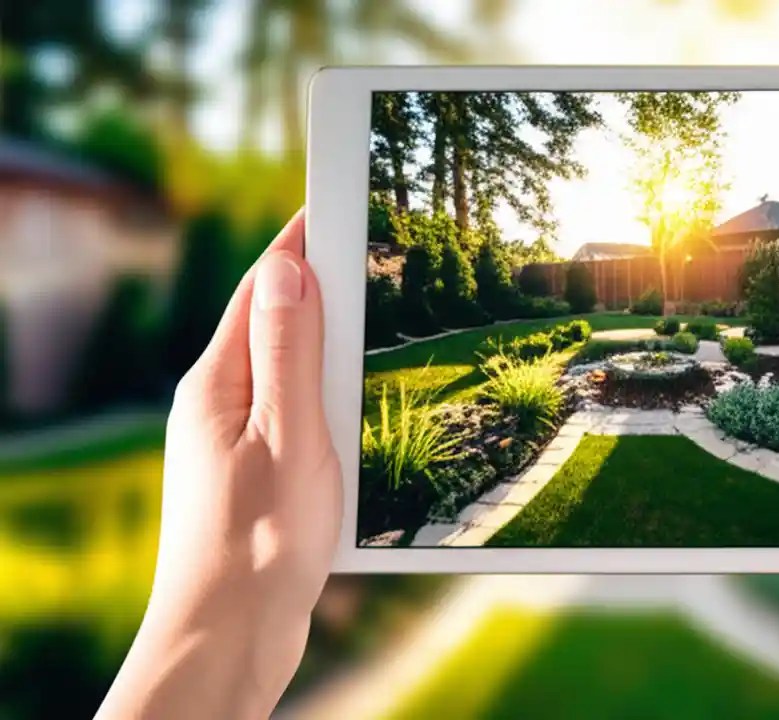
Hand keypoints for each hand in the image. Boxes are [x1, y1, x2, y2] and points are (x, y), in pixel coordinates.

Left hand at [98, 209, 340, 718]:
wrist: (230, 635)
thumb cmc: (261, 544)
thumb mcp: (288, 436)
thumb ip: (288, 351)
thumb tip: (285, 265)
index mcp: (217, 386)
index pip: (259, 290)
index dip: (296, 245)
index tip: (332, 205)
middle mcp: (215, 405)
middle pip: (269, 324)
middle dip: (314, 286)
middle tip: (366, 252)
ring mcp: (230, 440)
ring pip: (282, 370)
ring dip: (322, 341)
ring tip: (369, 317)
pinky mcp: (250, 472)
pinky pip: (288, 410)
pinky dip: (322, 391)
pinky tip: (351, 403)